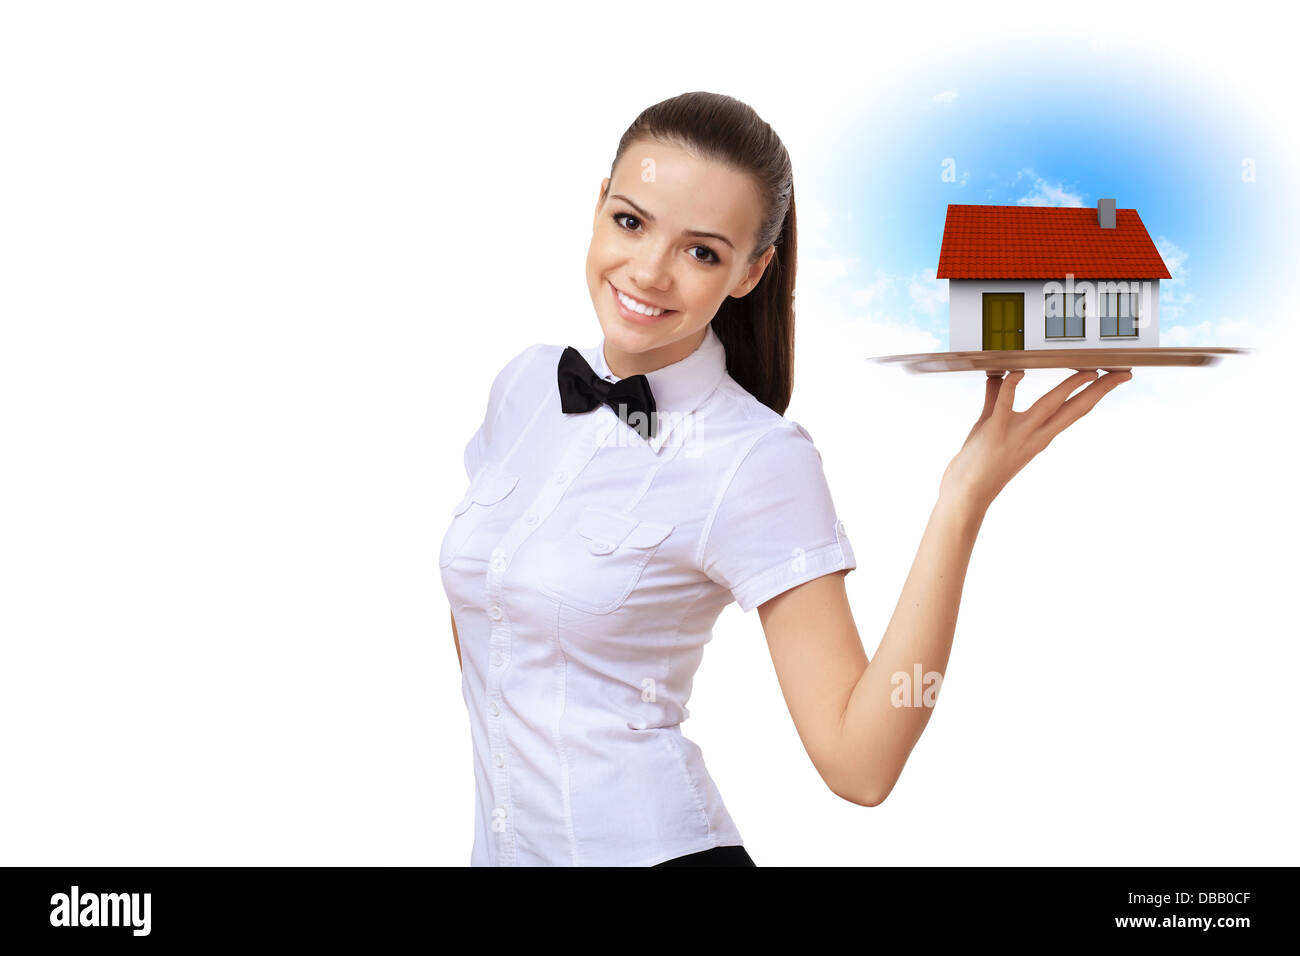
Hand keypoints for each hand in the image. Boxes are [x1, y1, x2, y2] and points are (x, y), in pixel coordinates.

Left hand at [939, 368, 1132, 513]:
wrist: (965, 495)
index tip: (1116, 378)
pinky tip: (1018, 372)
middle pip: (1074, 409)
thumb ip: (995, 399)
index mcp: (1040, 435)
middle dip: (1100, 390)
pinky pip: (1004, 404)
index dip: (1097, 393)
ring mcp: (1016, 434)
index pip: (1075, 410)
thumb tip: (997, 377)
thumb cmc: (978, 462)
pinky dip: (1011, 386)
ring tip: (1088, 371)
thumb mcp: (991, 425)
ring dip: (1069, 387)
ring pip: (1048, 406)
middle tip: (1121, 373)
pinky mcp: (993, 432)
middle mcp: (1034, 435)